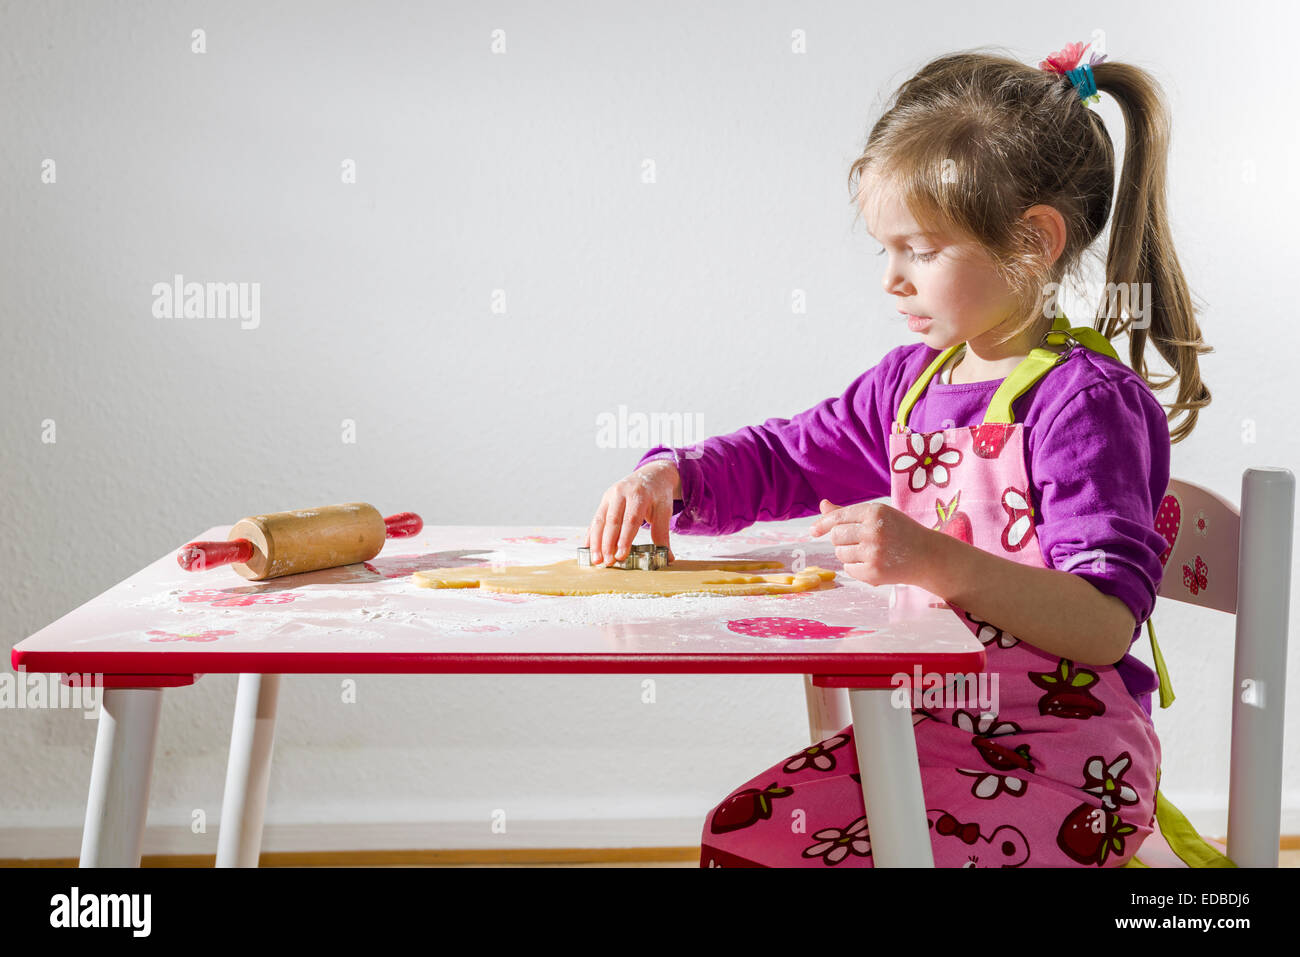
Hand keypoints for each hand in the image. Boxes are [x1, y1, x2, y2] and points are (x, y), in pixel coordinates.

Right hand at [585, 461, 678, 565]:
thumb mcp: (664, 511)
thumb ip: (663, 533)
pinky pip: (596, 519)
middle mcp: (621, 493)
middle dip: (608, 544)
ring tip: (596, 560)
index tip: (620, 556)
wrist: (653, 474)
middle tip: (608, 562)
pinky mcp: (604, 500)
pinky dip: (591, 534)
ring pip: (600, 520)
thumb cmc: (658, 495)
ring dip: (596, 542)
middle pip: (612, 521)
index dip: (624, 539)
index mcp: (638, 494)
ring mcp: (610, 495)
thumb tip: (668, 557)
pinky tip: (588, 548)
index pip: (630, 519)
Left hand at [808, 498, 939, 587]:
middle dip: (841, 539)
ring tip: (868, 552)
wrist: (928, 556)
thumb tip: (822, 505)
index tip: (814, 531)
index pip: (838, 518)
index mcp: (874, 512)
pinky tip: (872, 563)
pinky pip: (848, 569)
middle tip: (858, 541)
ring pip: (840, 553)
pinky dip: (855, 567)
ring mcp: (874, 553)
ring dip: (848, 553)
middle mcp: (873, 531)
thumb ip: (848, 512)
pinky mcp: (874, 573)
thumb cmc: (900, 532)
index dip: (823, 524)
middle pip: (836, 536)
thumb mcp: (878, 515)